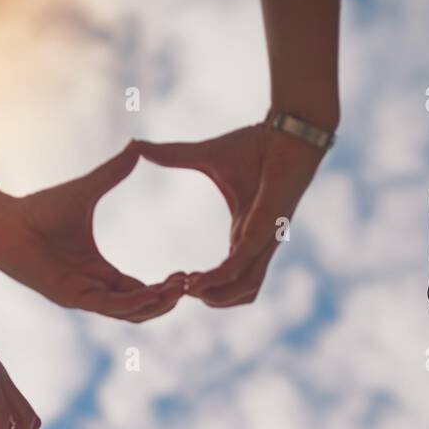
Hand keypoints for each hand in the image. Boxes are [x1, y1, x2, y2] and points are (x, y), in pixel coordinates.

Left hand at [0, 142, 185, 321]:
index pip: (138, 289)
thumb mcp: (87, 190)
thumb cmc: (38, 209)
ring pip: (128, 313)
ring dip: (155, 304)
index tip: (186, 274)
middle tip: (190, 285)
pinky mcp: (69, 297)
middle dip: (167, 299)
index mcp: (97, 272)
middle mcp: (92, 289)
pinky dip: (133, 301)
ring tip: (178, 289)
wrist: (2, 220)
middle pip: (140, 307)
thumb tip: (138, 146)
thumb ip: (114, 173)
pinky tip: (153, 291)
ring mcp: (81, 296)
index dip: (164, 287)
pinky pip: (108, 306)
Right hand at [136, 123, 322, 307]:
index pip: (230, 273)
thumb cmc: (256, 142)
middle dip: (212, 299)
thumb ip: (172, 156)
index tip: (181, 280)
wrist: (289, 129)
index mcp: (246, 231)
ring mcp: (264, 239)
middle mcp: (256, 242)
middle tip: (183, 291)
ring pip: (245, 289)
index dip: (208, 284)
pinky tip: (196, 282)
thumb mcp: (206, 155)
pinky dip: (218, 279)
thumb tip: (138, 145)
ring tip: (189, 290)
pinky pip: (240, 266)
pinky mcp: (265, 231)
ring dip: (216, 297)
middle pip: (241, 291)